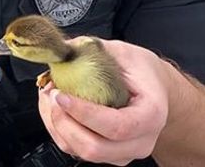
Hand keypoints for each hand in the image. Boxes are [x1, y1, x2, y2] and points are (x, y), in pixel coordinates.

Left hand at [37, 39, 169, 165]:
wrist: (155, 89)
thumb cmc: (143, 72)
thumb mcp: (123, 52)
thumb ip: (93, 50)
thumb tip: (63, 50)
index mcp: (151, 115)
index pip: (117, 126)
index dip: (84, 113)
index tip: (61, 95)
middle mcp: (140, 141)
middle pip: (96, 148)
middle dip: (64, 122)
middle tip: (51, 94)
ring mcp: (123, 153)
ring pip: (82, 153)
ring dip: (57, 126)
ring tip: (50, 97)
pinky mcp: (106, 155)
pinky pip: (76, 150)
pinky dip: (58, 130)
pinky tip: (54, 108)